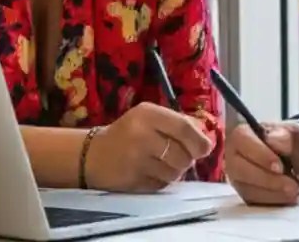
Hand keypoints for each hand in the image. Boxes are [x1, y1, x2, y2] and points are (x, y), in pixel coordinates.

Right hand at [85, 102, 212, 192]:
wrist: (92, 154)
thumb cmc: (128, 133)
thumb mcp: (149, 118)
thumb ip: (177, 123)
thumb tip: (206, 138)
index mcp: (148, 114)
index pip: (184, 128)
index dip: (199, 141)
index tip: (205, 149)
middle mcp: (142, 134)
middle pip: (183, 154)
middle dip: (187, 159)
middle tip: (181, 158)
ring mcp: (136, 159)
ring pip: (175, 172)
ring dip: (175, 172)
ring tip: (163, 165)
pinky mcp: (133, 180)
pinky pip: (162, 185)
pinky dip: (161, 181)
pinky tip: (150, 173)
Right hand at [225, 121, 298, 205]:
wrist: (294, 157)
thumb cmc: (288, 141)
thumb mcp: (292, 133)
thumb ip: (283, 135)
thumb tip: (272, 140)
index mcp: (241, 132)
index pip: (242, 140)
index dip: (259, 154)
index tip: (279, 166)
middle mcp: (233, 154)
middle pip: (240, 168)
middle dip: (267, 179)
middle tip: (291, 184)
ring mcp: (236, 176)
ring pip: (246, 188)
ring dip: (272, 192)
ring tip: (294, 191)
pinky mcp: (243, 193)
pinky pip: (253, 200)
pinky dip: (272, 200)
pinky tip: (288, 197)